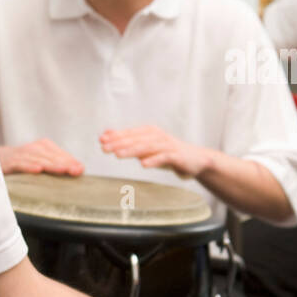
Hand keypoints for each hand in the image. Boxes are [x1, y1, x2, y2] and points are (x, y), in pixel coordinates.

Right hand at [0, 138, 84, 175]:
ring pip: (39, 160)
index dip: (71, 162)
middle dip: (65, 164)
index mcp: (44, 146)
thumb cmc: (24, 162)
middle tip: (77, 171)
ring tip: (63, 170)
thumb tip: (80, 169)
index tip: (81, 169)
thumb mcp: (42, 161)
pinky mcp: (11, 162)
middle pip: (52, 157)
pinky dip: (29, 166)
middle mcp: (35, 148)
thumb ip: (59, 164)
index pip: (61, 155)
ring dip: (52, 165)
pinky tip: (38, 170)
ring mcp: (23, 154)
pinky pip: (21, 164)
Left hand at [99, 125, 213, 178]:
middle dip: (119, 143)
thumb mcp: (146, 147)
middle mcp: (158, 136)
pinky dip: (153, 160)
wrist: (196, 160)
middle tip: (105, 148)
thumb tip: (106, 135)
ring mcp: (167, 145)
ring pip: (147, 147)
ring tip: (118, 155)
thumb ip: (128, 141)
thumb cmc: (168, 153)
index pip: (129, 133)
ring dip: (131, 150)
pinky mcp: (176, 156)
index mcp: (149, 132)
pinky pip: (164, 157)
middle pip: (135, 139)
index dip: (115, 136)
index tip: (101, 141)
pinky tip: (143, 164)